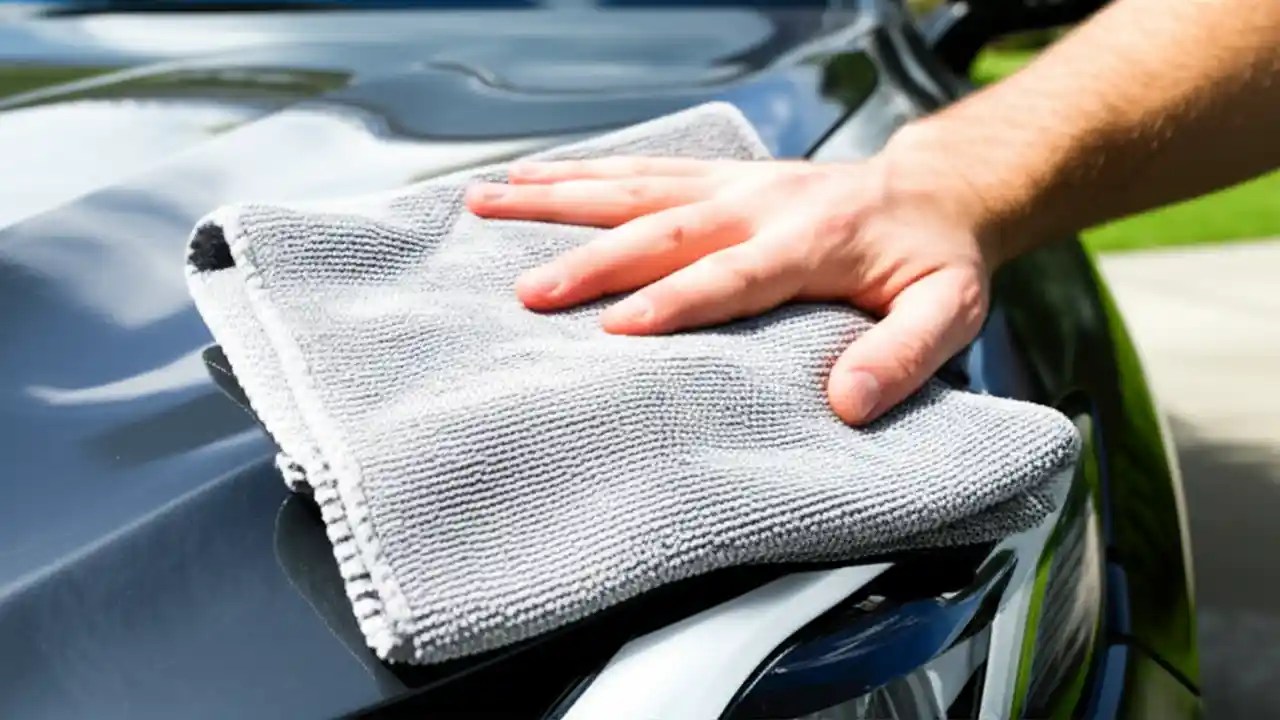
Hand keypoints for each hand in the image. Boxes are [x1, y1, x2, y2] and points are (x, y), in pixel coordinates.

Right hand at [465, 139, 996, 425]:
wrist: (935, 189)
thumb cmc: (935, 261)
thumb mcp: (949, 313)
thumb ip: (904, 356)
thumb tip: (846, 402)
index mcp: (813, 241)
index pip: (733, 276)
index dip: (675, 301)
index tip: (615, 327)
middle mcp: (761, 203)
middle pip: (664, 228)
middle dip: (591, 259)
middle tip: (526, 292)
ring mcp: (733, 183)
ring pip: (635, 186)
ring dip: (560, 198)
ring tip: (487, 203)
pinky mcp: (718, 177)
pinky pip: (641, 170)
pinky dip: (580, 174)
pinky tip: (530, 179)